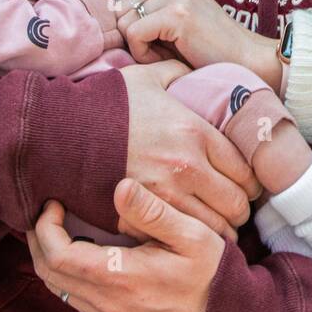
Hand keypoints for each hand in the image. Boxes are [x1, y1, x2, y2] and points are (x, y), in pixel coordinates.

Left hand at [26, 180, 224, 311]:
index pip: (58, 257)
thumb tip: (120, 186)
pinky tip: (84, 254)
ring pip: (60, 290)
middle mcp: (108, 307)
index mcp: (122, 279)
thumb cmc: (214, 273)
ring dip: (52, 258)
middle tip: (47, 213)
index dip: (46, 228)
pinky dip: (69, 276)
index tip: (54, 203)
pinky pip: (77, 302)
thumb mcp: (193, 235)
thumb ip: (154, 212)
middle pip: (49, 275)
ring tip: (62, 228)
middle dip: (40, 240)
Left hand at [87, 0, 281, 90]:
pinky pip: (135, 35)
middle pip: (117, 6)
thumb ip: (144, 8)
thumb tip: (99, 9)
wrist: (246, 61)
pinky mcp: (176, 12)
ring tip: (166, 52)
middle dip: (129, 35)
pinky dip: (146, 54)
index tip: (79, 9)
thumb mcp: (173, 18)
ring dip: (138, 47)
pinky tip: (168, 56)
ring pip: (123, 23)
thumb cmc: (207, 47)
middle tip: (157, 50)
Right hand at [119, 60, 261, 242]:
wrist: (60, 134)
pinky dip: (190, 238)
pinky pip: (183, 237)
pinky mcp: (143, 217)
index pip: (246, 169)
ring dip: (220, 228)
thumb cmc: (104, 105)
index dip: (251, 180)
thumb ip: (179, 74)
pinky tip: (187, 231)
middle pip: (238, 203)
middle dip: (240, 207)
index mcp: (195, 133)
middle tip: (232, 206)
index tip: (244, 183)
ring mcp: (166, 196)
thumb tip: (195, 73)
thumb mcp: (146, 78)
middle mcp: (187, 167)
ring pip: (216, 228)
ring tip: (214, 223)